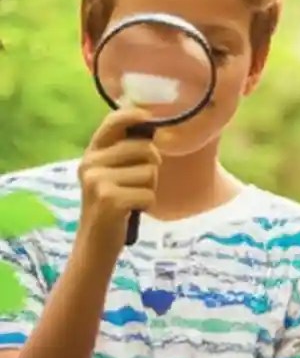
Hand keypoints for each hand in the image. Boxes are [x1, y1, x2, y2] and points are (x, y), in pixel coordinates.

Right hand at [76, 107, 160, 255]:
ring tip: (130, 198)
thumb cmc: (113, 203)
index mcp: (92, 153)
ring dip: (149, 188)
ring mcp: (97, 181)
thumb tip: (151, 123)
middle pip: (145, 149)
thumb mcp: (113, 172)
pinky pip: (149, 193)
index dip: (133, 115)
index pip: (113, 123)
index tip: (148, 116)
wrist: (96, 242)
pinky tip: (130, 210)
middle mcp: (90, 164)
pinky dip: (147, 203)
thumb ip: (126, 150)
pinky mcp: (109, 200)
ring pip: (150, 172)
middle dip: (152, 166)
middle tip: (136, 184)